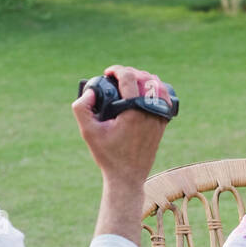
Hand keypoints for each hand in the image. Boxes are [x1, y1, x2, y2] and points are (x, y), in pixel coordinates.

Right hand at [72, 64, 168, 184]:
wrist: (127, 176)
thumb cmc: (107, 155)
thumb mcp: (88, 132)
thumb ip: (81, 108)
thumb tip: (91, 91)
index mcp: (133, 111)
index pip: (129, 77)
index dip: (116, 70)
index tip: (107, 73)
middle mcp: (150, 112)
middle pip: (145, 77)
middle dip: (129, 73)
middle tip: (116, 78)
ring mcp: (159, 118)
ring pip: (157, 86)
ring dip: (143, 79)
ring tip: (129, 82)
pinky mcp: (163, 123)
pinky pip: (163, 99)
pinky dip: (154, 90)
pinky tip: (143, 91)